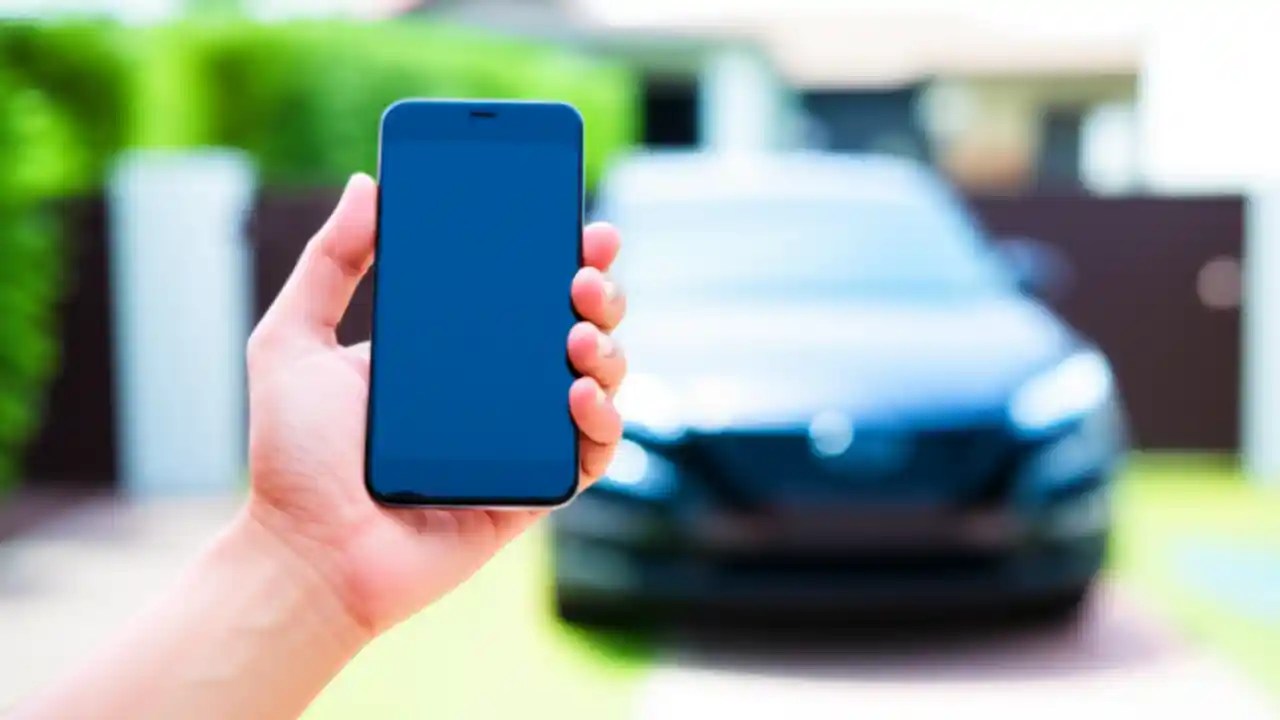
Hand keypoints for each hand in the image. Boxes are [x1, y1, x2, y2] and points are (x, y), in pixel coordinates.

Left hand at [243, 173, 626, 637]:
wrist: (307, 554)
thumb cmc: (293, 458)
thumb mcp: (292, 340)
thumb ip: (328, 263)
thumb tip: (365, 184)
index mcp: (450, 349)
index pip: (521, 291)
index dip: (560, 256)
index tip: (579, 226)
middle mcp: (495, 389)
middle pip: (574, 327)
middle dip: (597, 292)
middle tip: (584, 274)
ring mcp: (519, 440)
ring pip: (597, 383)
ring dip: (607, 349)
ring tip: (579, 334)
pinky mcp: (534, 492)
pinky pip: (591, 454)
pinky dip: (602, 420)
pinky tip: (579, 394)